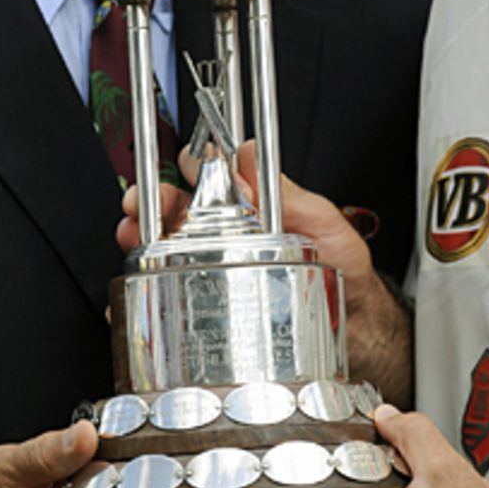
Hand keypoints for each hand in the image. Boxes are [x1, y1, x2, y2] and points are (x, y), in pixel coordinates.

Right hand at [119, 144, 412, 400]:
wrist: (355, 333)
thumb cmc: (346, 276)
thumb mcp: (326, 226)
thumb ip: (291, 194)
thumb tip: (250, 154)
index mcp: (256, 210)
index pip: (213, 180)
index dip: (189, 169)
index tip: (179, 167)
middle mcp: (231, 239)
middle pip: (176, 213)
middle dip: (151, 203)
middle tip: (145, 205)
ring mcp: (217, 274)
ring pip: (164, 251)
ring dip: (140, 242)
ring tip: (133, 240)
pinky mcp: (209, 311)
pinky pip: (168, 298)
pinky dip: (144, 294)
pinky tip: (139, 294)